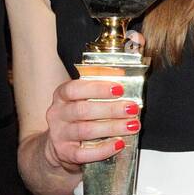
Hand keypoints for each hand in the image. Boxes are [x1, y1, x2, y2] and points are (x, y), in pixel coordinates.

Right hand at [42, 30, 143, 175]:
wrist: (58, 148)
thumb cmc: (78, 117)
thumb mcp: (85, 97)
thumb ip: (107, 75)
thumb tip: (136, 40)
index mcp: (62, 96)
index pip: (74, 88)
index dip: (96, 86)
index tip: (119, 87)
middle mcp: (57, 114)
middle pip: (83, 110)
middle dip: (110, 109)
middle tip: (132, 108)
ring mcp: (60, 135)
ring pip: (85, 130)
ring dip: (111, 127)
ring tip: (131, 126)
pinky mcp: (65, 154)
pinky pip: (84, 154)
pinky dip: (103, 149)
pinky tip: (118, 144)